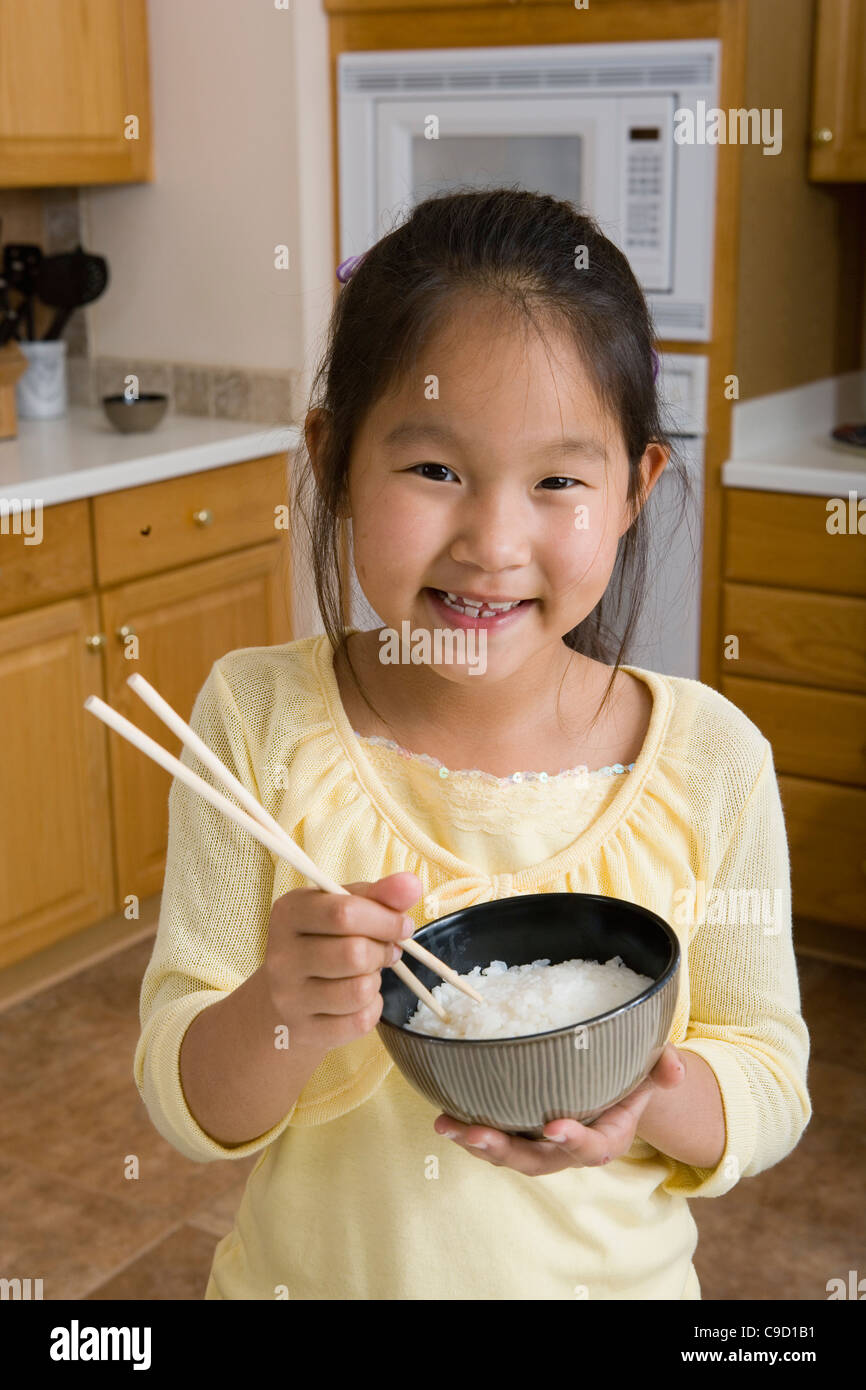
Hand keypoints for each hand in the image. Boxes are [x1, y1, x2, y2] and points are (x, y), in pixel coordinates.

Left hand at [433, 1043, 686, 1175]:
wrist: (614, 1090)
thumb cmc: (631, 1078)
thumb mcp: (652, 1071)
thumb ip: (663, 1067)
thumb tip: (674, 1066)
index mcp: (605, 1138)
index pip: (590, 1148)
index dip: (573, 1140)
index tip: (554, 1126)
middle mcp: (568, 1149)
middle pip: (535, 1160)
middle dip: (504, 1150)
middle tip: (475, 1134)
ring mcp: (540, 1145)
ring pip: (507, 1153)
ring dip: (476, 1142)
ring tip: (446, 1126)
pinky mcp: (519, 1133)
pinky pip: (494, 1138)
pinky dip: (469, 1129)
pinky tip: (444, 1112)